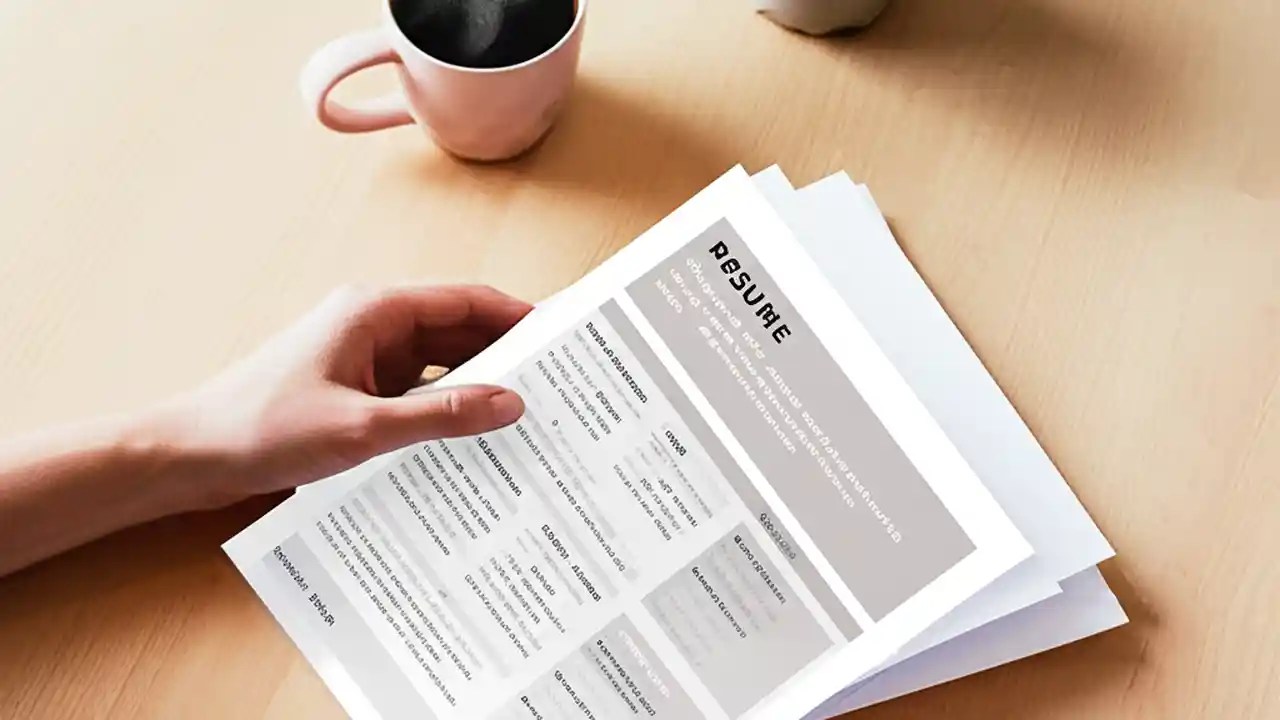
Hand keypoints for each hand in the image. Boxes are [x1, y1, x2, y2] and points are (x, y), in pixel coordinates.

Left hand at [164, 284, 531, 508]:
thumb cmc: (261, 429)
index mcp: (374, 311)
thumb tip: (509, 402)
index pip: (465, 302)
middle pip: (457, 331)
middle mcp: (372, 326)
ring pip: (439, 364)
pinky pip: (416, 392)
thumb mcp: (362, 428)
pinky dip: (444, 408)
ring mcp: (363, 358)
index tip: (561, 337)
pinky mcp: (354, 389)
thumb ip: (440, 416)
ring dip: (475, 385)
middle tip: (556, 383)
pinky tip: (471, 437)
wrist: (190, 457)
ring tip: (524, 413)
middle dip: (504, 355)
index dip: (517, 316)